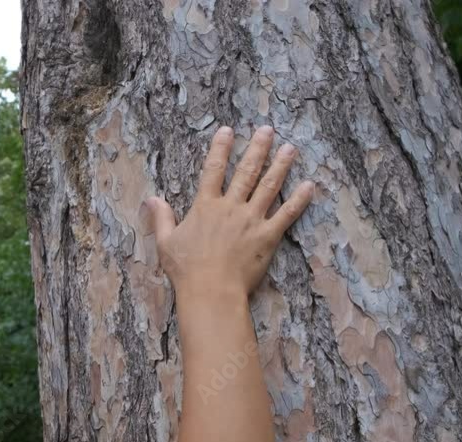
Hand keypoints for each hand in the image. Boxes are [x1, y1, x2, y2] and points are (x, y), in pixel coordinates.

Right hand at [145, 125, 313, 296]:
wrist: (211, 291)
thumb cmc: (186, 269)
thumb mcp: (166, 242)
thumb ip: (161, 217)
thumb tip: (152, 198)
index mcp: (206, 206)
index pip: (213, 169)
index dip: (220, 148)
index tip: (228, 130)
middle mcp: (231, 207)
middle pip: (246, 171)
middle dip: (258, 148)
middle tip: (268, 130)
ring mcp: (251, 220)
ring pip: (269, 186)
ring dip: (280, 165)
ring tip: (290, 148)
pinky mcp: (268, 237)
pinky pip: (287, 214)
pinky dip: (299, 200)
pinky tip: (309, 186)